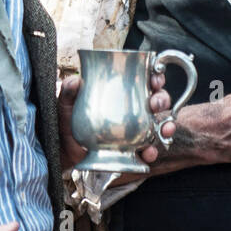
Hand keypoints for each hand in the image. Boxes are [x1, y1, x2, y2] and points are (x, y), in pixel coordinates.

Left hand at [57, 72, 174, 170]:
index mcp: (120, 93)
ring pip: (159, 124)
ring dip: (167, 125)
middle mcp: (132, 110)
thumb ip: (67, 92)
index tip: (155, 79)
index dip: (155, 78)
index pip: (144, 81)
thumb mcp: (64, 105)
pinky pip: (147, 151)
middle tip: (155, 104)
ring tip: (164, 128)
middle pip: (156, 100)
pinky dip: (152, 152)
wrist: (63, 151)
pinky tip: (149, 152)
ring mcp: (134, 130)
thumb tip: (75, 81)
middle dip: (162, 99)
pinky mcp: (130, 150)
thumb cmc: (66, 123)